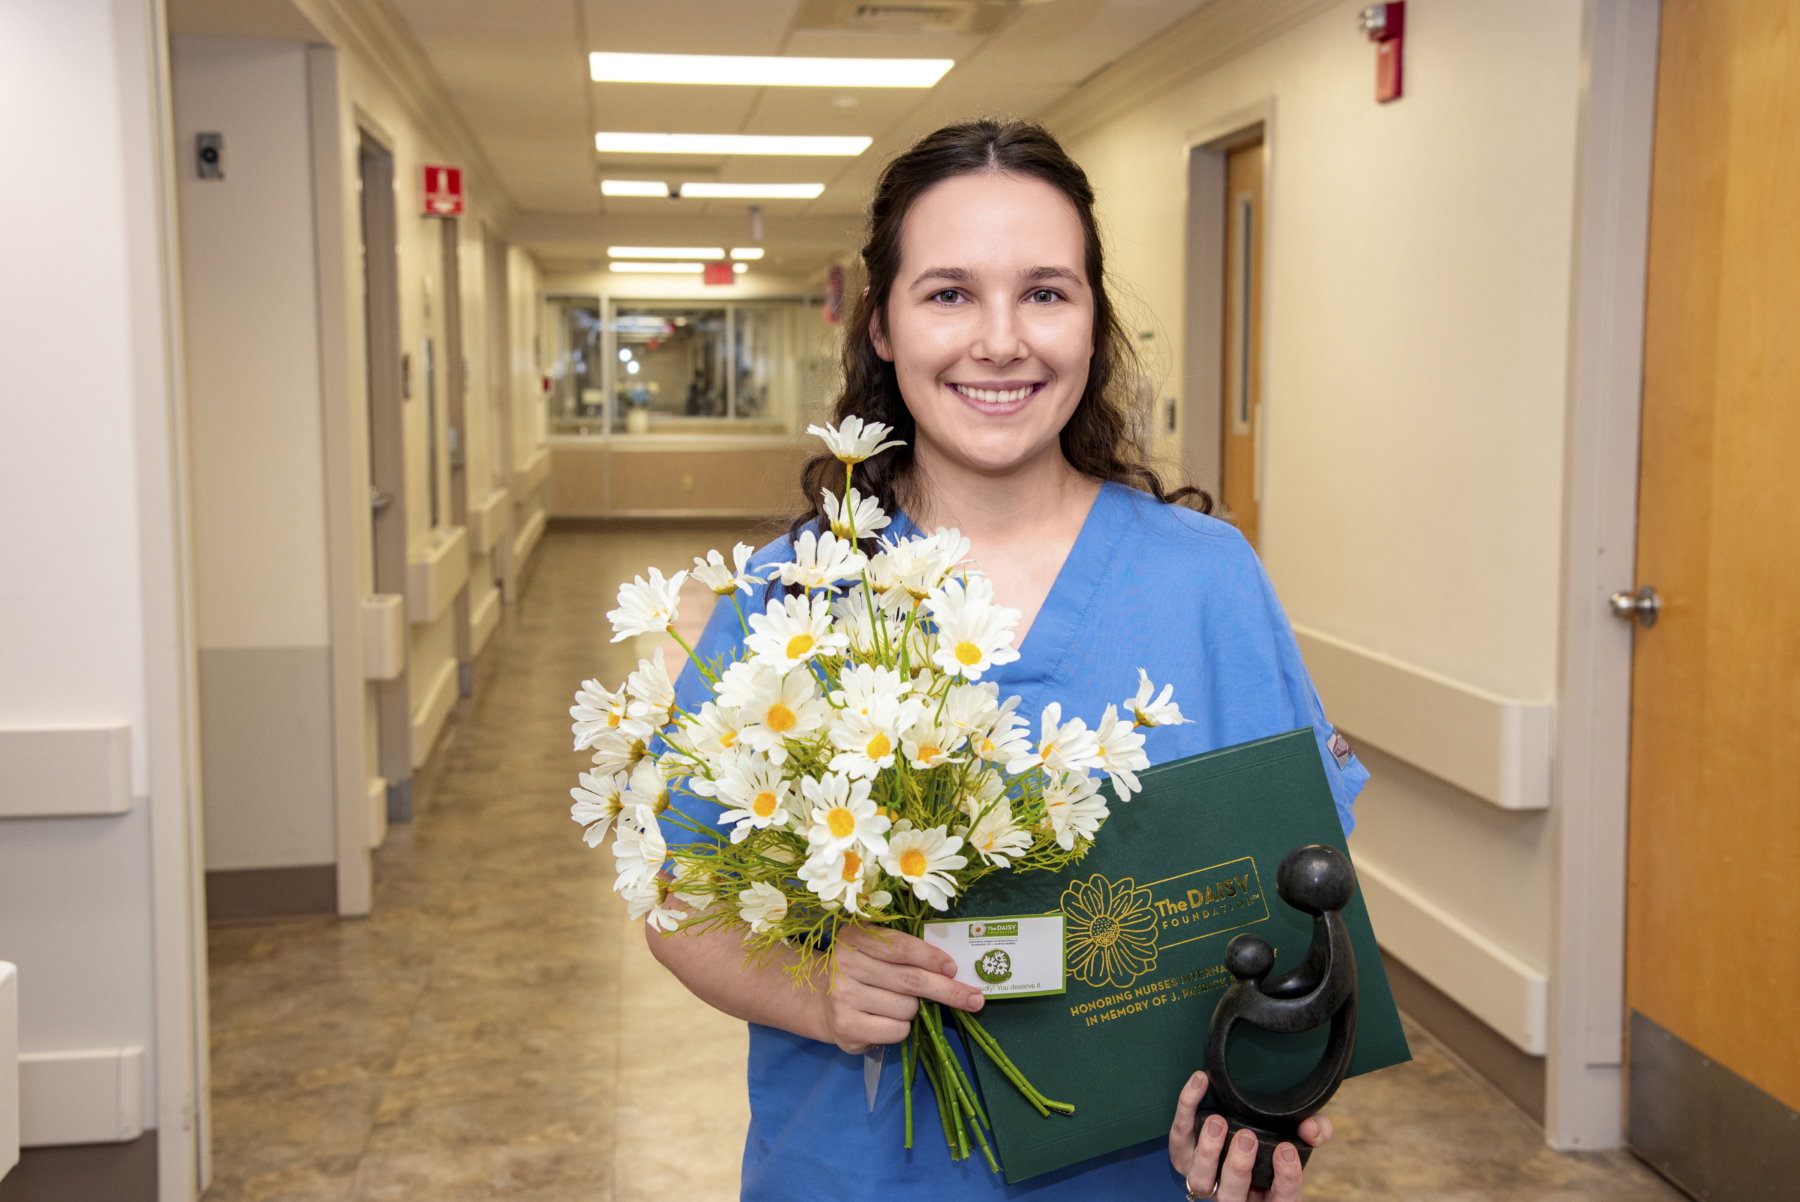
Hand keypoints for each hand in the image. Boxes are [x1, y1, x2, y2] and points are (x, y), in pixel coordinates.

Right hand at [815, 924, 984, 1053]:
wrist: (822, 1001)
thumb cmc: (862, 970)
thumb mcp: (875, 948)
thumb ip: (905, 949)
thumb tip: (952, 967)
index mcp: (854, 937)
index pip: (900, 947)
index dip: (931, 958)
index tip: (953, 968)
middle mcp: (845, 964)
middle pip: (910, 980)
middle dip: (947, 990)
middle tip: (973, 999)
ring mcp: (843, 997)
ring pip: (906, 1008)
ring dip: (915, 1010)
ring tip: (900, 1004)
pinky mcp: (847, 1027)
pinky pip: (896, 1031)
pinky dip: (903, 1028)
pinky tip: (889, 1020)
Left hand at [1169, 1071, 1333, 1201]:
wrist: (1240, 1123)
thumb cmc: (1273, 1137)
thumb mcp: (1299, 1133)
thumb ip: (1315, 1131)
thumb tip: (1311, 1129)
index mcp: (1269, 1195)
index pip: (1282, 1199)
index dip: (1286, 1178)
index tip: (1285, 1149)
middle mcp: (1236, 1193)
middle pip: (1232, 1196)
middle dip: (1238, 1167)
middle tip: (1247, 1137)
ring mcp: (1207, 1178)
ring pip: (1201, 1179)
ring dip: (1208, 1151)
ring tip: (1218, 1121)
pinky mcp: (1184, 1156)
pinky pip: (1180, 1138)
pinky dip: (1186, 1110)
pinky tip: (1200, 1083)